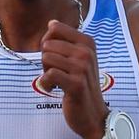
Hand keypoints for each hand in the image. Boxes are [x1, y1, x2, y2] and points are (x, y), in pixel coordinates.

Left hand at [38, 20, 107, 138]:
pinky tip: (52, 90)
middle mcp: (86, 52)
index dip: (47, 42)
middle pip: (47, 44)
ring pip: (46, 58)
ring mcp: (82, 67)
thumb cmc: (82, 86)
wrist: (93, 115)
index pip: (54, 27)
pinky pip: (49, 75)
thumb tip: (51, 23)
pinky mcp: (76, 83)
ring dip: (45, 72)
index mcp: (88, 42)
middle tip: (55, 73)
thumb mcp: (78, 60)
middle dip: (45, 60)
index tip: (54, 57)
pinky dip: (45, 84)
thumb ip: (65, 42)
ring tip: (55, 81)